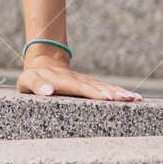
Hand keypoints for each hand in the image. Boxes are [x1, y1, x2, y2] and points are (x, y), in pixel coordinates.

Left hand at [17, 54, 140, 101]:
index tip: (107, 98)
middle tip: (126, 99)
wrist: (43, 64)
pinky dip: (120, 92)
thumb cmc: (33, 77)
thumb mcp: (27, 80)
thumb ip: (36, 85)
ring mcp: (86, 81)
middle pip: (96, 86)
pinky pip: (107, 88)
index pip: (78, 87)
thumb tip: (47, 92)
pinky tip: (134, 97)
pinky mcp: (91, 84)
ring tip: (135, 99)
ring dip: (120, 92)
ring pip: (104, 87)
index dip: (94, 93)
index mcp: (62, 81)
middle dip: (111, 93)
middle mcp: (77, 80)